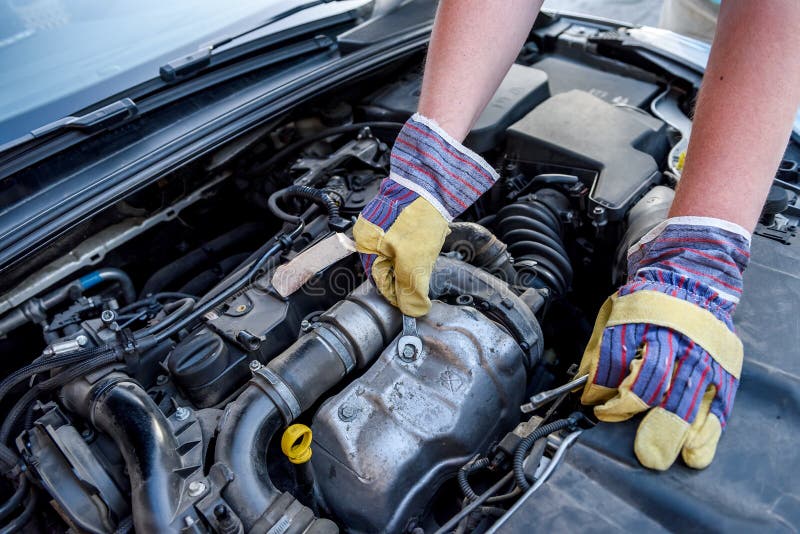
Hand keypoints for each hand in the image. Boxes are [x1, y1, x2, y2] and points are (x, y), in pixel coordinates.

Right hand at [353, 114, 496, 315]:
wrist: (434, 180)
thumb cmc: (418, 214)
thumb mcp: (415, 261)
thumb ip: (411, 290)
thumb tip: (412, 310)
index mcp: (365, 243)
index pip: (379, 281)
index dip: (398, 295)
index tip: (413, 302)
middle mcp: (369, 231)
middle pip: (389, 267)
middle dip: (409, 274)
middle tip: (425, 275)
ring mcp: (383, 221)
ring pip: (400, 253)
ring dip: (416, 258)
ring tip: (429, 252)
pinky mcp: (398, 213)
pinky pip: (407, 238)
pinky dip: (420, 243)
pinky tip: (431, 238)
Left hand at [577, 217, 750, 469]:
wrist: (690, 278)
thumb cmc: (645, 303)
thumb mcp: (613, 315)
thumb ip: (600, 350)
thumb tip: (585, 389)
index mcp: (638, 318)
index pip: (615, 356)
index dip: (601, 386)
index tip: (592, 405)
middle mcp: (671, 336)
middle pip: (652, 378)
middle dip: (635, 409)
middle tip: (627, 438)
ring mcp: (700, 352)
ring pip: (685, 396)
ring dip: (669, 429)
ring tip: (656, 454)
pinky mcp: (721, 366)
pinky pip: (716, 404)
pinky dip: (706, 431)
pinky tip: (694, 451)